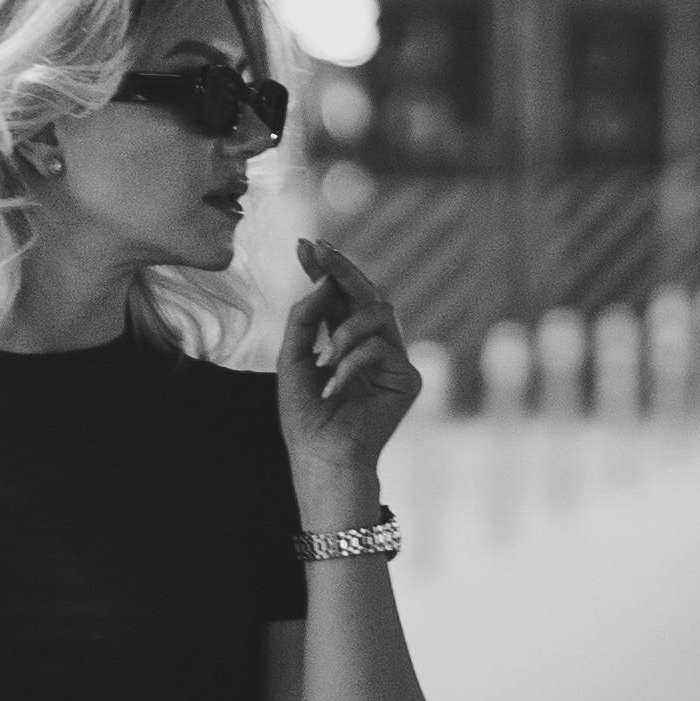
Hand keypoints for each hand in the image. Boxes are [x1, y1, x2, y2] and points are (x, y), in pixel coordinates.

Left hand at [280, 235, 421, 512]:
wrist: (322, 457)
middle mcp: (371, 344)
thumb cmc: (304, 416)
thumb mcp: (292, 359)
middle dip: (341, 269)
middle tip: (319, 250)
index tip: (306, 244)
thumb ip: (304, 318)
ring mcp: (392, 359)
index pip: (338, 294)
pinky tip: (333, 387)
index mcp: (342, 339)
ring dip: (346, 331)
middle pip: (365, 292)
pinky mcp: (408, 378)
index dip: (325, 268)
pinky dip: (351, 364)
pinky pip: (381, 347)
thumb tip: (324, 280)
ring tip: (322, 361)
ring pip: (379, 312)